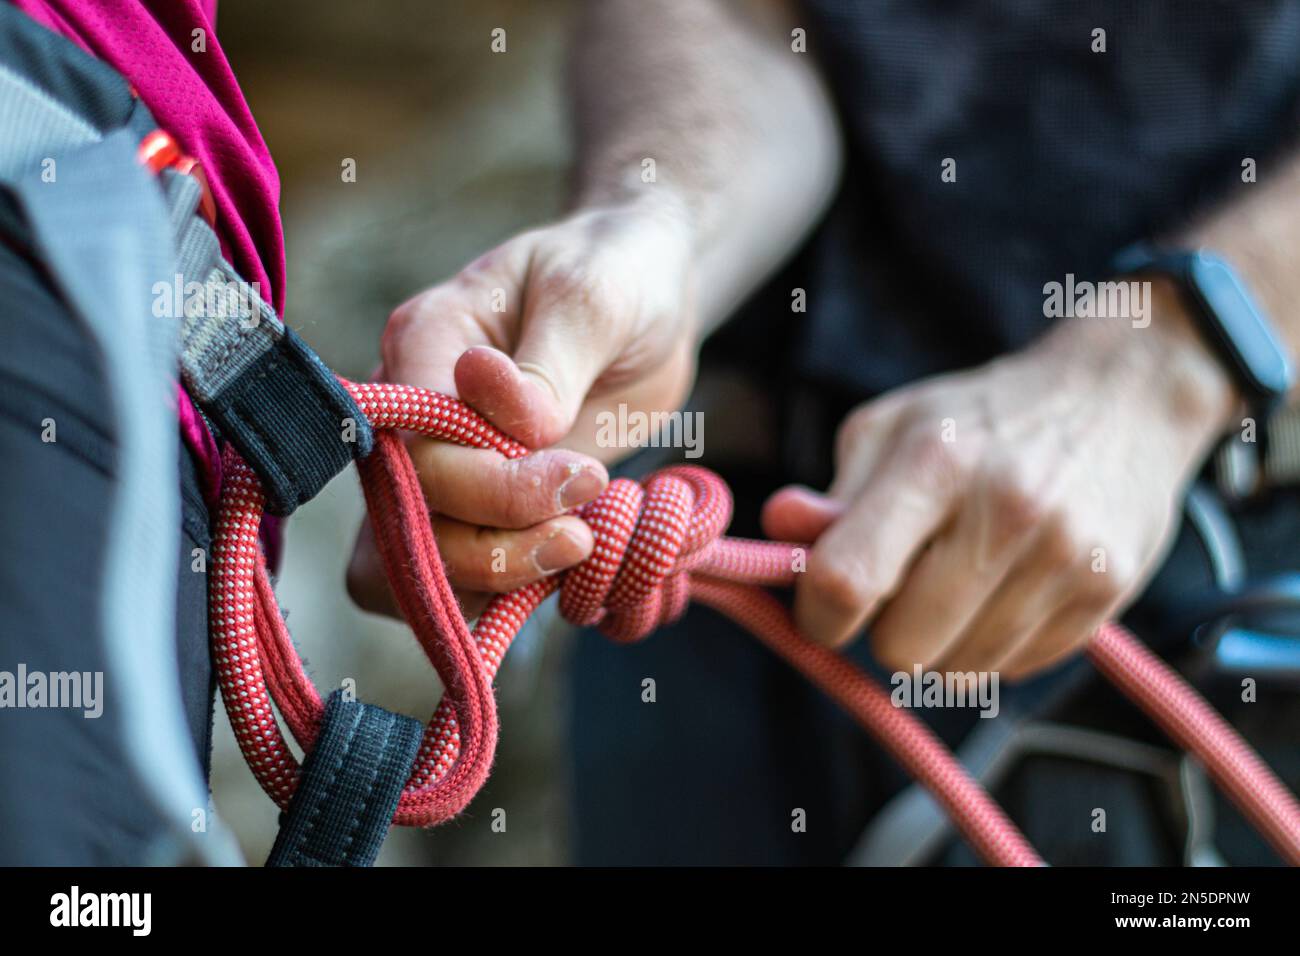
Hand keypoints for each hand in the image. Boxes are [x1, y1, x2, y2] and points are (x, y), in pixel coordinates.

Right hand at [348, 198, 698, 617]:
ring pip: (412, 563)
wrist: (644, 298)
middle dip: (494, 541)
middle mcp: (414, 413)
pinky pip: (453, 578)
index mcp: (425, 344)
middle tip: (583, 527)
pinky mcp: (478, 505)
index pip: (414, 446)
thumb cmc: (618, 275)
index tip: (580, 474)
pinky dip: (501, 596)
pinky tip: (567, 569)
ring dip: (491, 580)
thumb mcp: (596, 298)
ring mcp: (441, 465)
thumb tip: (501, 407)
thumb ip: (549, 362)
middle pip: (406, 516)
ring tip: (578, 547)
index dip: (489, 484)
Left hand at [762, 280, 1239, 679]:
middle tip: (902, 584)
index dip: (817, 614)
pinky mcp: (1107, 592)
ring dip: (939, 643)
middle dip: (884, 628)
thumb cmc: (980, 417)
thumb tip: (779, 532)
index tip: (820, 609)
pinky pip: (1014, 670)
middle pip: (901, 647)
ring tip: (958, 579)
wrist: (1121, 397)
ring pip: (957, 672)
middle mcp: (1007, 511)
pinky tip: (1006, 586)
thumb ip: (832, 495)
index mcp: (936, 461)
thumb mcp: (892, 429)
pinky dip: (993, 644)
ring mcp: (1065, 556)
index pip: (847, 578)